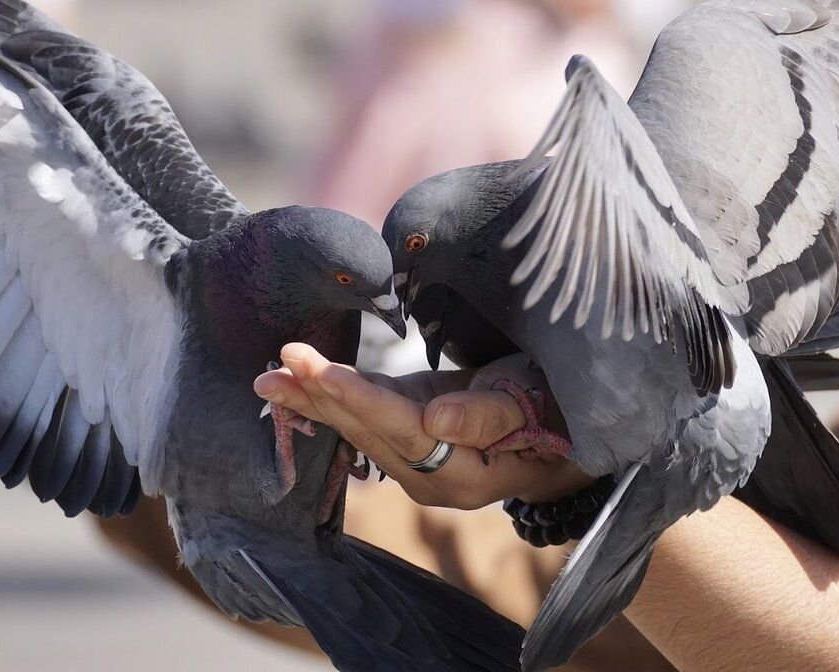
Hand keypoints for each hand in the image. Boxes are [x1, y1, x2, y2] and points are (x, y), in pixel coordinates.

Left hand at [254, 344, 590, 508]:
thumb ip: (486, 418)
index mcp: (462, 475)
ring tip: (271, 375)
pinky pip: (364, 418)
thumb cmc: (559, 412)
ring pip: (358, 427)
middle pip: (368, 432)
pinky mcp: (410, 434)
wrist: (567, 428)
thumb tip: (435, 423)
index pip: (401, 432)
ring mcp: (416, 460)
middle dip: (322, 396)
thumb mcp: (533, 406)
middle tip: (279, 361)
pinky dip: (329, 399)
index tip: (318, 372)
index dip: (359, 400)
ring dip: (313, 399)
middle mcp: (430, 477)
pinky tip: (295, 385)